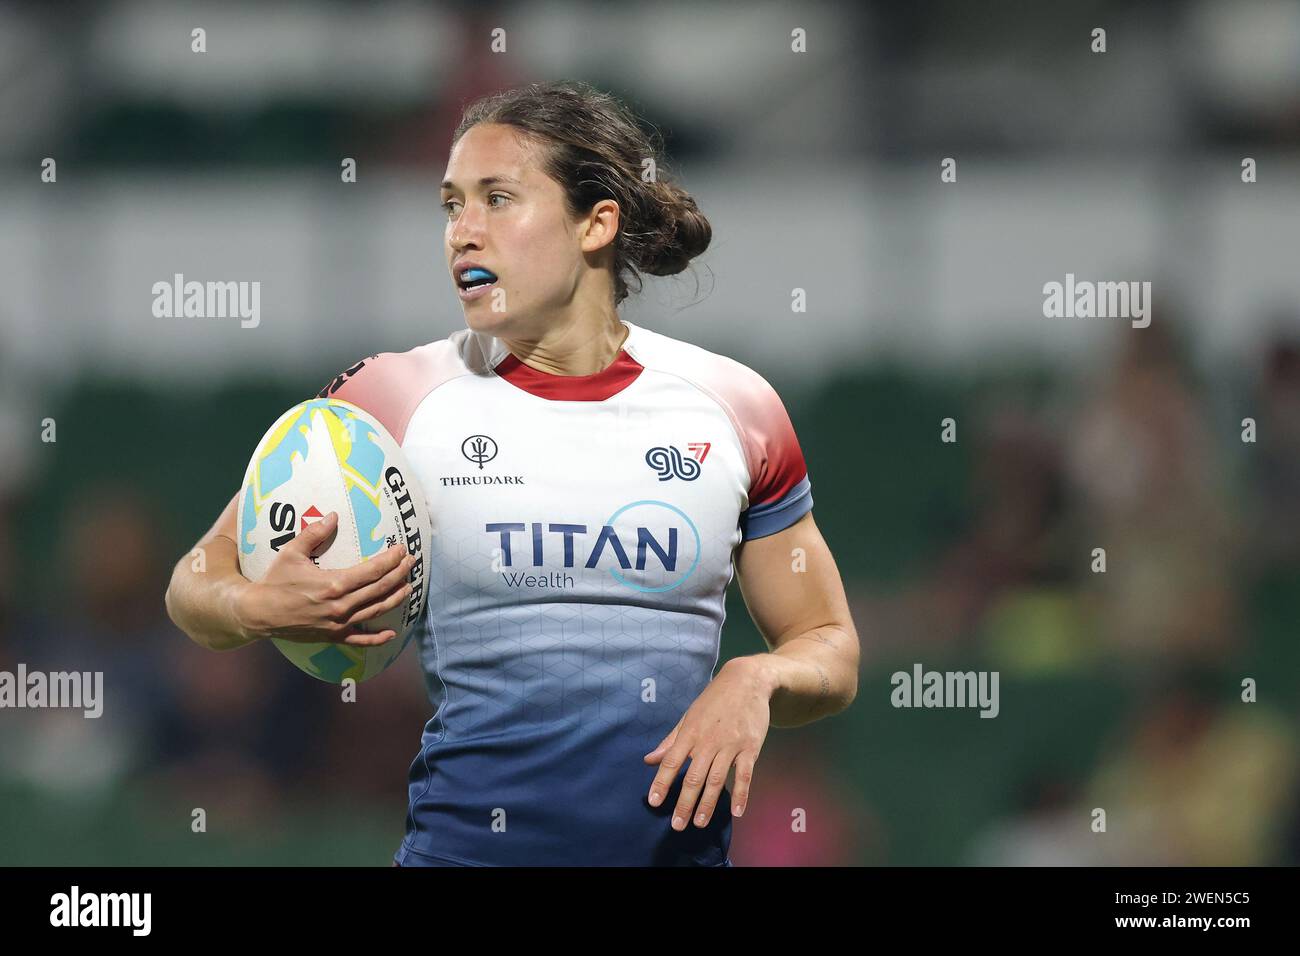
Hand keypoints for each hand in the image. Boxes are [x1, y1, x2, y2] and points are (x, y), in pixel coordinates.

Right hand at [234, 511, 414, 646]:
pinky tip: (392, 633)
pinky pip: (360, 640)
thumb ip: (314, 533)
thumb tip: (334, 515)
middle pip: (380, 588)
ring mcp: (339, 623)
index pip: (372, 570)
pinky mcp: (333, 636)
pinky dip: (378, 638)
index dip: (391, 560)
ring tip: (409, 586)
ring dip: (396, 598)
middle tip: (411, 562)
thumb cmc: (275, 580)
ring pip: (376, 611)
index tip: (402, 550)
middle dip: (399, 574)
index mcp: (334, 584)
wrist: (259, 613)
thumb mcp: (292, 552)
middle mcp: (341, 605)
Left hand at [643, 656, 774, 829]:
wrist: (747, 681)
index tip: (654, 802)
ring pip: (716, 779)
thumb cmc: (714, 701)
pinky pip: (745, 774)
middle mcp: (708, 741)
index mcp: (690, 732)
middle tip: (677, 825)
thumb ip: (670, 741)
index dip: (662, 782)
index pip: (671, 761)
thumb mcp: (688, 717)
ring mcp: (730, 745)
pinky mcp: (750, 747)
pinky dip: (741, 794)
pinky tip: (736, 811)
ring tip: (700, 823)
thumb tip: (649, 760)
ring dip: (708, 804)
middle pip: (693, 777)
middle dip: (685, 803)